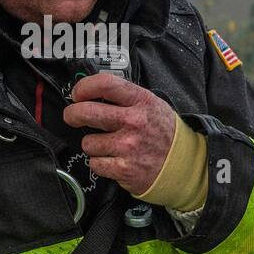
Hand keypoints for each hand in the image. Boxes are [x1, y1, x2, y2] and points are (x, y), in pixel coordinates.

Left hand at [63, 72, 176, 195]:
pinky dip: (100, 163)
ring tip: (109, 145)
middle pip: (86, 112)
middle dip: (72, 114)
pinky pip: (94, 163)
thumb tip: (91, 93)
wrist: (181, 163)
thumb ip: (124, 97)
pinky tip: (114, 159)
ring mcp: (127, 146)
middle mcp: (134, 121)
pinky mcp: (123, 168)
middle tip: (72, 117)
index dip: (83, 87)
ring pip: (88, 142)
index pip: (105, 84)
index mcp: (141, 101)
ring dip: (94, 145)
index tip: (77, 94)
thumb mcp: (151, 104)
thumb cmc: (162, 132)